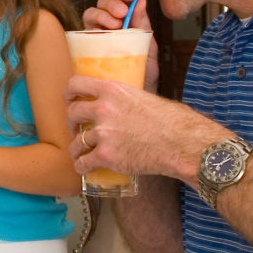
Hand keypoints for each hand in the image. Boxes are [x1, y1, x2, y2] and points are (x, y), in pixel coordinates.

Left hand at [64, 76, 228, 182]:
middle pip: (72, 113)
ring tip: (80, 153)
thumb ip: (131, 96)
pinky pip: (83, 163)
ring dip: (76, 149)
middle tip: (76, 129)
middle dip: (70, 123)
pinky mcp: (106, 156)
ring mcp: (103, 133)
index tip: (70, 100)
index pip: (76, 83)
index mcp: (113, 90)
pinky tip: (84, 169)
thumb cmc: (174, 121)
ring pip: (76, 142)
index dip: (69, 93)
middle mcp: (104, 109)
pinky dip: (81, 167)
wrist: (183, 144)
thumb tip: (130, 96)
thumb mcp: (148, 96)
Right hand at [82, 0, 160, 92]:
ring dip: (100, 15)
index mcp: (124, 23)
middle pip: (101, 5)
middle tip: (122, 13)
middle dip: (111, 4)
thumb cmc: (143, 74)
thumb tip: (142, 2)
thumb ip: (143, 26)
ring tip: (114, 25)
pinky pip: (80, 36)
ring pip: (89, 16)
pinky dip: (88, 31)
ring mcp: (94, 39)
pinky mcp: (83, 52)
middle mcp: (106, 28)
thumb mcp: (149, 48)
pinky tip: (99, 36)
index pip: (120, 2)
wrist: (135, 96)